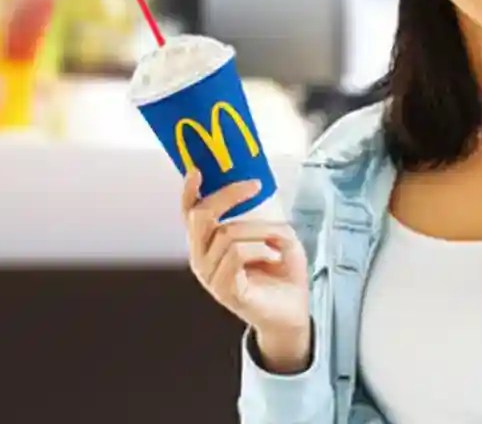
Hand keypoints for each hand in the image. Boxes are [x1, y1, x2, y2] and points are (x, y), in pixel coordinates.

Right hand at [182, 169, 311, 369]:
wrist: (293, 310)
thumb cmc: (282, 271)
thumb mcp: (276, 235)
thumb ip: (262, 217)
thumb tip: (257, 196)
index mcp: (209, 244)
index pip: (190, 215)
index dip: (189, 192)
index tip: (197, 171)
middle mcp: (202, 259)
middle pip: (201, 216)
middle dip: (228, 196)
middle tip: (253, 186)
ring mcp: (211, 276)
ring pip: (226, 234)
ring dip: (259, 231)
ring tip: (277, 243)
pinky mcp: (224, 290)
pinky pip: (236, 255)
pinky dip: (260, 250)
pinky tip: (273, 257)